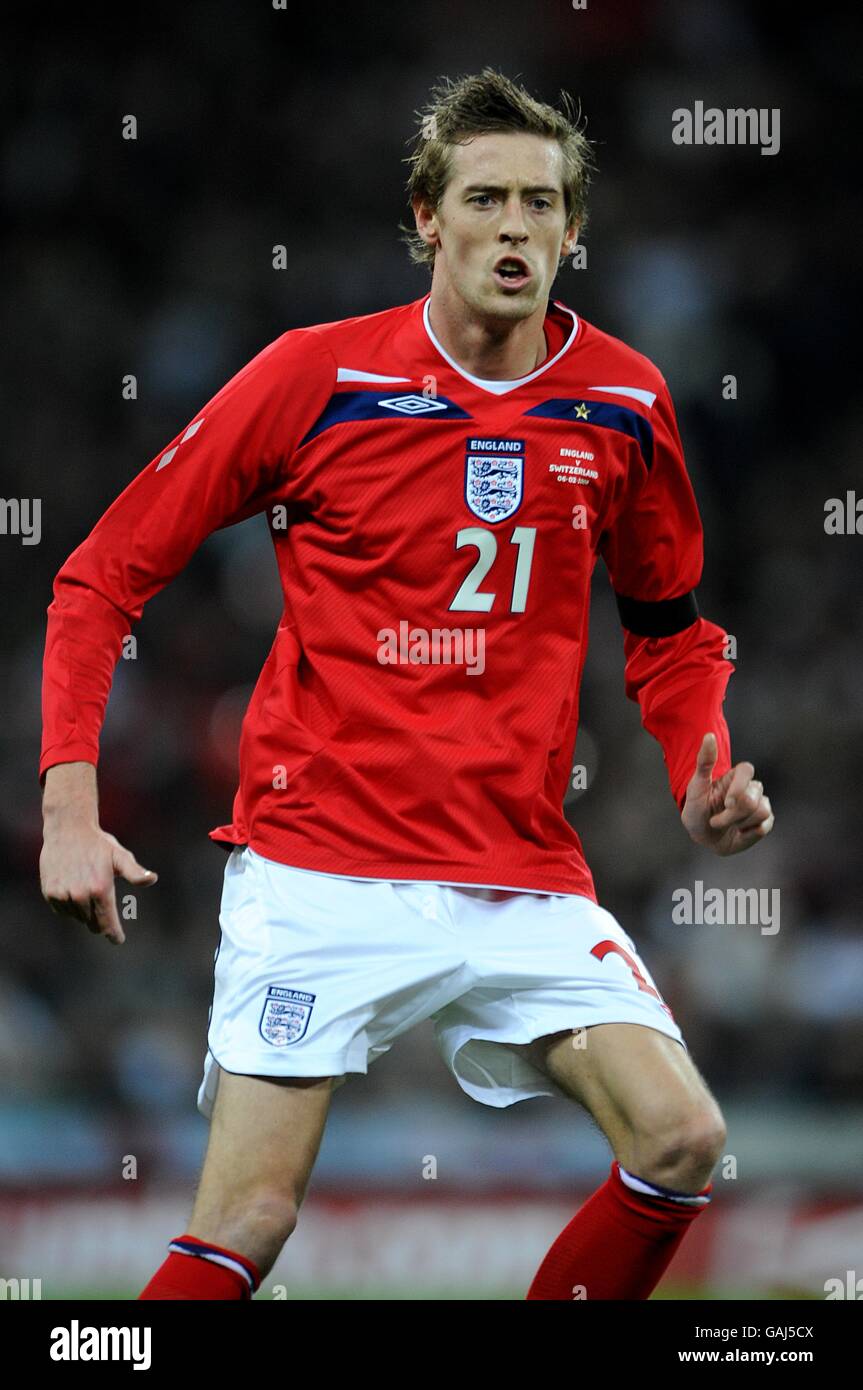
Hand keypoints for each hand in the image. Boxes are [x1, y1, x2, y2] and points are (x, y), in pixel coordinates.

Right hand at [40, 816, 157, 944]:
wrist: (68, 829)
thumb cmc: (98, 844)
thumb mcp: (120, 856)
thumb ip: (135, 872)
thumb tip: (152, 879)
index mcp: (101, 889)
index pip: (107, 923)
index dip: (113, 934)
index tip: (117, 940)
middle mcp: (81, 895)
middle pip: (92, 924)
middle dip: (99, 920)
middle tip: (102, 903)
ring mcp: (63, 895)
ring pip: (77, 917)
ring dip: (83, 911)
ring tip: (85, 887)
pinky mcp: (50, 893)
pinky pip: (62, 911)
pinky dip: (68, 906)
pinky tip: (71, 887)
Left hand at [681, 732, 773, 855]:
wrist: (702, 835)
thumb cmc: (697, 809)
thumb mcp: (696, 787)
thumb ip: (704, 761)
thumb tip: (709, 735)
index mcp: (735, 777)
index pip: (747, 770)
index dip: (739, 787)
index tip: (726, 803)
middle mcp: (750, 788)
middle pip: (753, 798)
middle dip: (732, 815)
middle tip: (716, 820)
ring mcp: (760, 805)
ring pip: (762, 812)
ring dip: (738, 824)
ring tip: (726, 825)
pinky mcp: (764, 823)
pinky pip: (764, 827)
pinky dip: (747, 834)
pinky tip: (738, 832)